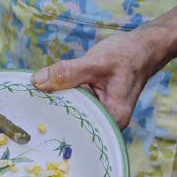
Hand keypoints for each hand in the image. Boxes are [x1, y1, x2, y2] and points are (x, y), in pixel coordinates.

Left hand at [30, 29, 165, 129]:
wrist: (144, 49)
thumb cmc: (126, 55)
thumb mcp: (94, 62)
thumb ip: (66, 73)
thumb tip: (37, 81)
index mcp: (112, 118)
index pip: (77, 127)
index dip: (55, 120)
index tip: (34, 113)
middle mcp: (109, 124)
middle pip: (74, 124)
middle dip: (54, 113)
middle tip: (31, 106)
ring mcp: (103, 117)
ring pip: (74, 115)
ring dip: (59, 105)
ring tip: (38, 99)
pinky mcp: (98, 108)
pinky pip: (77, 107)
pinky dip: (66, 99)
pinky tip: (52, 93)